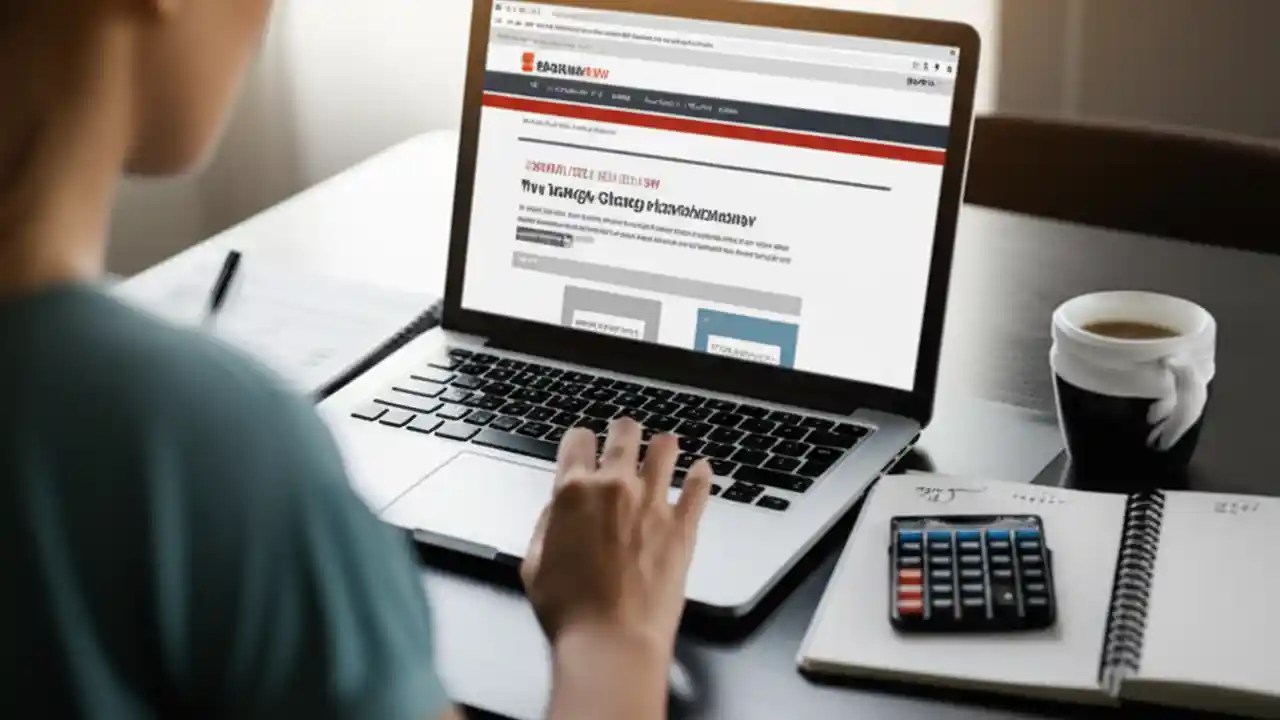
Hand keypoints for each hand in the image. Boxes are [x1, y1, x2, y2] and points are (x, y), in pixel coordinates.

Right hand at [521, 418, 711, 652]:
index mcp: (573, 492)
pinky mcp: (682, 528)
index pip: (577, 440)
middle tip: (624, 435)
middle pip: (625, 433)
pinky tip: (702, 469)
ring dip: (662, 446)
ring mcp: (653, 504)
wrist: (611, 640)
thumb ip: (546, 526)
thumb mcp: (533, 563)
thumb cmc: (569, 610)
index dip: (579, 440)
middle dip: (623, 430)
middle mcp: (615, 487)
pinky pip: (699, 488)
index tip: (583, 444)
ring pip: (665, 449)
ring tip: (663, 447)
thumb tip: (558, 510)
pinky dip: (701, 475)